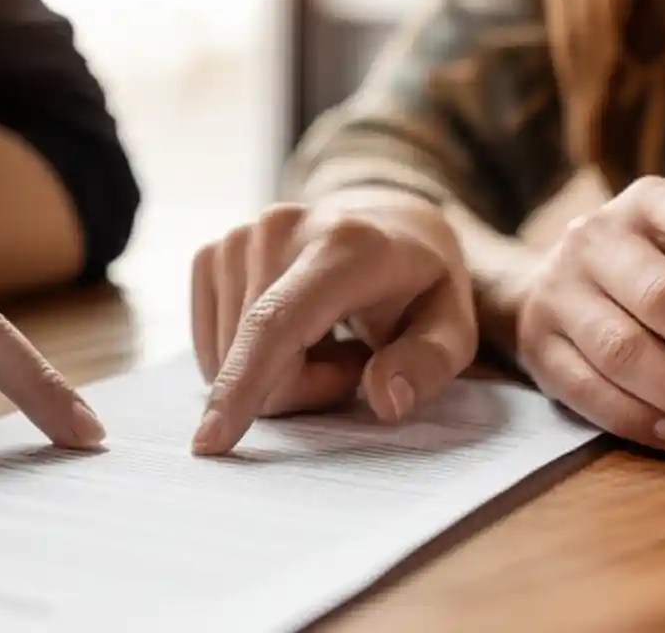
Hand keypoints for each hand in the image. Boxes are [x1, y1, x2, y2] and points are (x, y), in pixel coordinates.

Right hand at [190, 189, 477, 454]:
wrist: (386, 223)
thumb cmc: (420, 284)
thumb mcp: (453, 326)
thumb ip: (429, 364)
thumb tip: (386, 400)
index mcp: (345, 246)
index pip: (278, 323)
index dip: (243, 383)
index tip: (211, 442)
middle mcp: (281, 229)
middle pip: (258, 357)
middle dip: (303, 386)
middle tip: (354, 358)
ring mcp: (240, 237)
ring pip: (230, 356)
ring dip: (277, 370)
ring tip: (325, 338)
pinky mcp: (213, 252)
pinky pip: (211, 342)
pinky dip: (247, 355)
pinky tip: (289, 330)